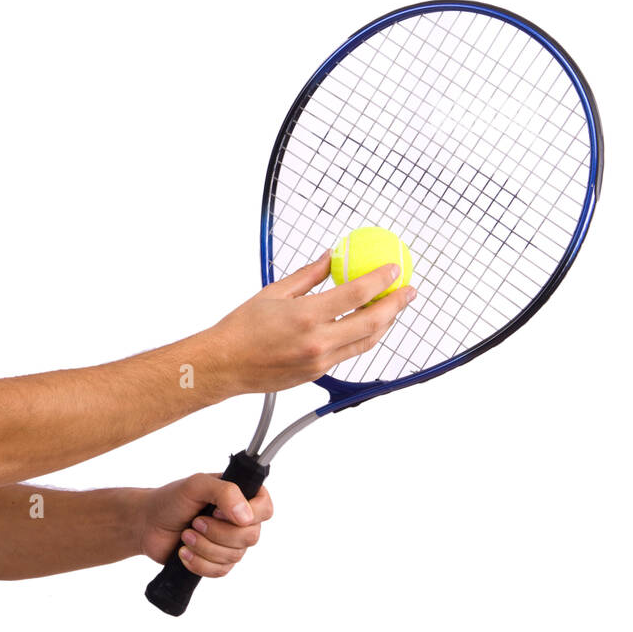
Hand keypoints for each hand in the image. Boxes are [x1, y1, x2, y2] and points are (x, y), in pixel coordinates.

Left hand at [139, 473, 272, 576]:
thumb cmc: (171, 500)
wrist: (147, 524)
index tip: (219, 512)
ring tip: (185, 535)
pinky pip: (221, 571)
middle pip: (251, 537)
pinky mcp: (217, 562)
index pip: (265, 508)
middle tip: (195, 522)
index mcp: (239, 496)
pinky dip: (199, 563)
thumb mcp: (196, 485)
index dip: (247, 515)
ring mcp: (229, 543)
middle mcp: (239, 520)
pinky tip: (184, 552)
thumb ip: (225, 491)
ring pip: (235, 556)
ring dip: (204, 547)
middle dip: (218, 533)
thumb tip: (246, 516)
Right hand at [209, 250, 414, 394]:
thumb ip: (308, 275)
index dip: (380, 279)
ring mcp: (320, 361)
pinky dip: (362, 336)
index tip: (392, 268)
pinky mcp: (318, 373)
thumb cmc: (242, 329)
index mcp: (306, 316)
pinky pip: (350, 353)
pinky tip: (364, 324)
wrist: (225, 365)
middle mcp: (317, 341)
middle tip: (407, 290)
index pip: (356, 293)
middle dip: (396, 304)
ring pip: (367, 341)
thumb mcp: (274, 293)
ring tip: (392, 307)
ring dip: (385, 323)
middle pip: (373, 321)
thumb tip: (331, 257)